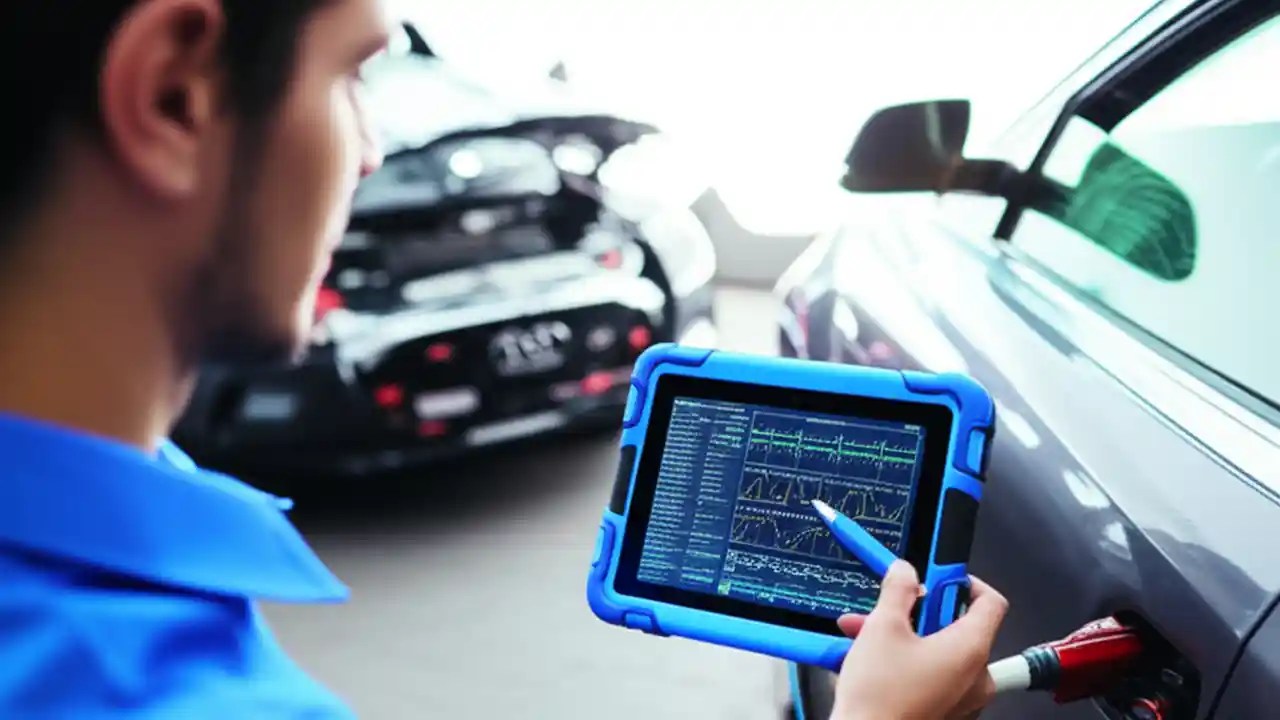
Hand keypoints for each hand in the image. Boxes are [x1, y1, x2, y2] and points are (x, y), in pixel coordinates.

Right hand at [831, 561, 1007, 719]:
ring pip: (938, 652)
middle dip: (917, 612)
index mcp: (971, 649)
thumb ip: (898, 591)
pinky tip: (870, 659)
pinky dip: (906, 662)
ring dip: (903, 636)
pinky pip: (932, 676)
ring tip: (862, 634)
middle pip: (957, 627)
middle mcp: (975, 677)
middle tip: (888, 608)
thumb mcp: (882, 627)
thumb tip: (905, 572)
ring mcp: (962, 700)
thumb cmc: (879, 695)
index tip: (938, 578)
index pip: (991, 602)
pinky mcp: (945, 713)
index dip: (965, 583)